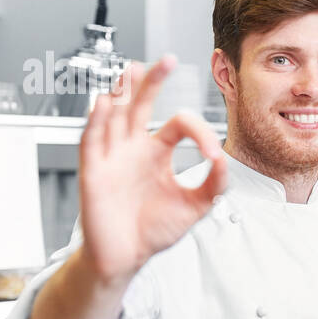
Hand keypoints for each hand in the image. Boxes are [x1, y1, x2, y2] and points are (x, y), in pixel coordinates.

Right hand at [78, 56, 227, 284]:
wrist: (125, 258)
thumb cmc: (153, 231)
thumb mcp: (194, 207)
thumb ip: (213, 185)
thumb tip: (224, 160)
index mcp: (157, 153)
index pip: (178, 125)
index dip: (199, 133)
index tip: (212, 152)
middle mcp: (133, 148)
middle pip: (141, 106)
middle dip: (152, 82)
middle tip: (166, 60)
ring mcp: (112, 157)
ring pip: (114, 116)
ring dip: (121, 93)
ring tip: (130, 70)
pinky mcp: (93, 172)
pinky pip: (93, 142)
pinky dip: (97, 122)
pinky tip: (104, 103)